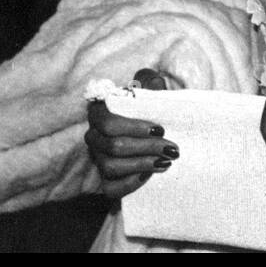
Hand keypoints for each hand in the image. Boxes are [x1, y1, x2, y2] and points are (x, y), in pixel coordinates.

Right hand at [84, 69, 177, 198]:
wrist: (157, 141)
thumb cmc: (153, 114)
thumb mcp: (154, 96)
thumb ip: (151, 84)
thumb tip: (151, 78)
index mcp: (101, 114)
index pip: (107, 122)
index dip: (133, 127)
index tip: (160, 129)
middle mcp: (94, 137)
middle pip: (113, 146)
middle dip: (146, 147)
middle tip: (171, 148)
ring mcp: (98, 160)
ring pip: (111, 166)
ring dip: (142, 164)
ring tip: (166, 161)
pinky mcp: (105, 181)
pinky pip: (110, 188)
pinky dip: (130, 183)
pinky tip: (149, 176)